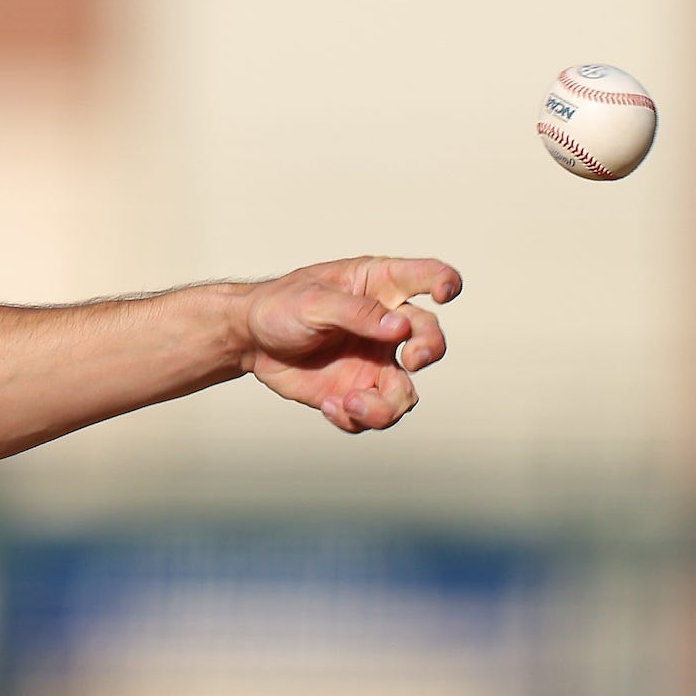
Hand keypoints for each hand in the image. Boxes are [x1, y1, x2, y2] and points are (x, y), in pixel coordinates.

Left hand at [242, 256, 462, 432]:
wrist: (249, 340)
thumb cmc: (280, 307)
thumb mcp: (313, 302)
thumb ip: (357, 312)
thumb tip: (400, 327)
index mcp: (380, 287)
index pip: (427, 277)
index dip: (445, 282)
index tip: (445, 294)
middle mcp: (386, 327)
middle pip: (429, 341)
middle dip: (428, 350)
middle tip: (409, 359)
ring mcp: (373, 362)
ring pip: (405, 393)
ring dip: (387, 405)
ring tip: (352, 402)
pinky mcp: (355, 391)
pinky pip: (373, 415)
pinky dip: (356, 418)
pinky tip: (329, 406)